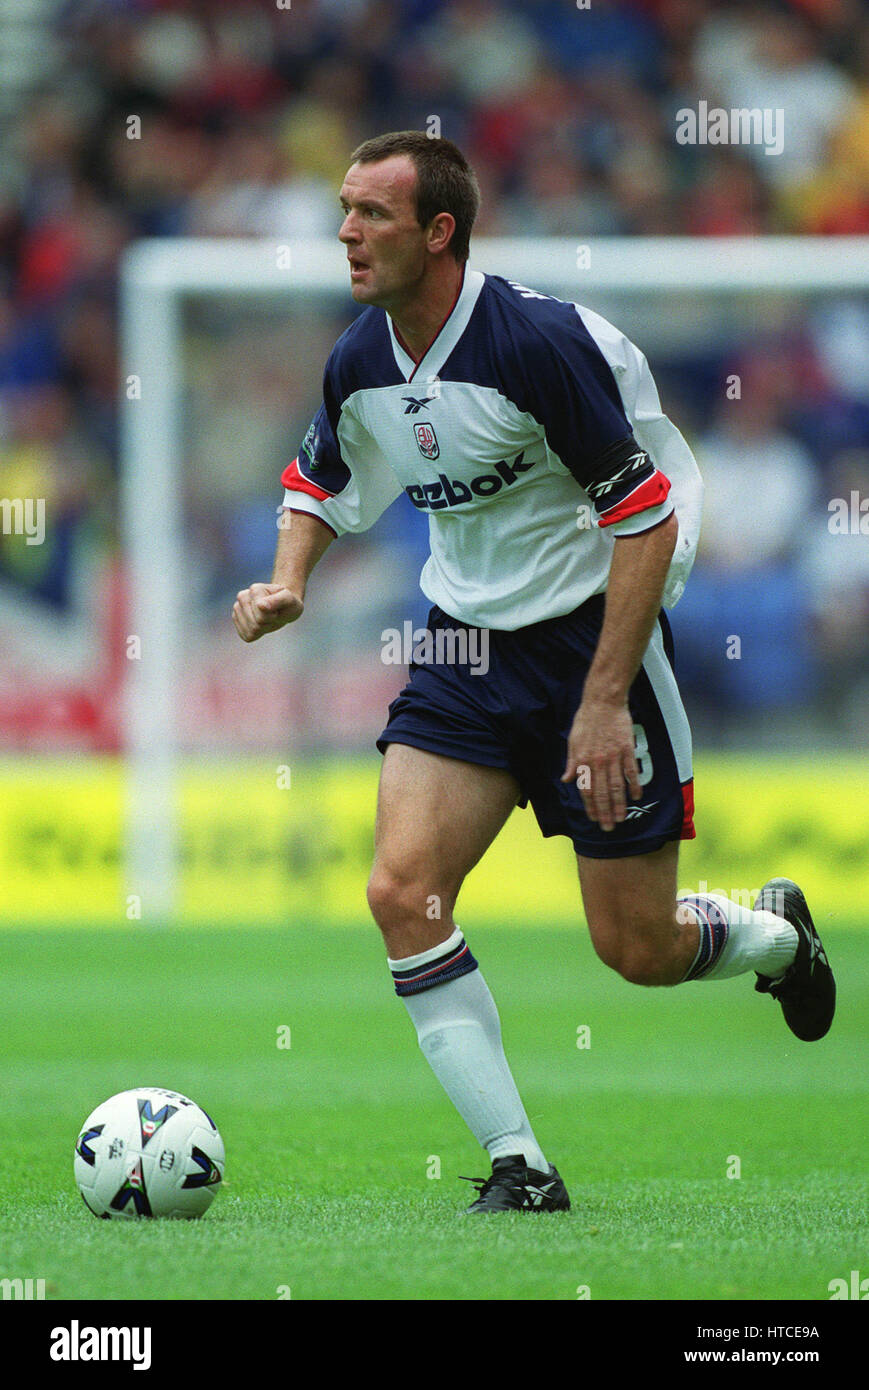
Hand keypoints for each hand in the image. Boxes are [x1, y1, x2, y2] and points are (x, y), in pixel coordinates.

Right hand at [232, 583, 303, 641]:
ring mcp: (237, 608)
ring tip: (268, 618)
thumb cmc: (287, 602)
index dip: (273, 617)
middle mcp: (242, 597)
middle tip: (274, 614)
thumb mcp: (288, 600)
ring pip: (251, 631)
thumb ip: (277, 601)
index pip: (262, 616)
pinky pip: (247, 636)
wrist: (283, 605)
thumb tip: (260, 605)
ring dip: (263, 628)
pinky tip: (261, 624)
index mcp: (255, 590)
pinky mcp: (237, 620)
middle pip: (255, 625)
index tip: (277, 609)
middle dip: (268, 623)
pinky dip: (257, 634)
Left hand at [561, 697, 641, 831]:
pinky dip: (634, 785)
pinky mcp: (627, 749)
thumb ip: (572, 762)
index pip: (586, 789)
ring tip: (621, 818)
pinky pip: (631, 772)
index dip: (590, 806)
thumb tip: (567, 779)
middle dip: (604, 812)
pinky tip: (636, 797)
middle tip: (608, 828)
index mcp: (583, 760)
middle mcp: (598, 762)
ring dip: (619, 804)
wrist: (603, 701)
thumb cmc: (586, 720)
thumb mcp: (572, 741)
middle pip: (602, 792)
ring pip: (617, 786)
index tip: (594, 819)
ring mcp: (613, 756)